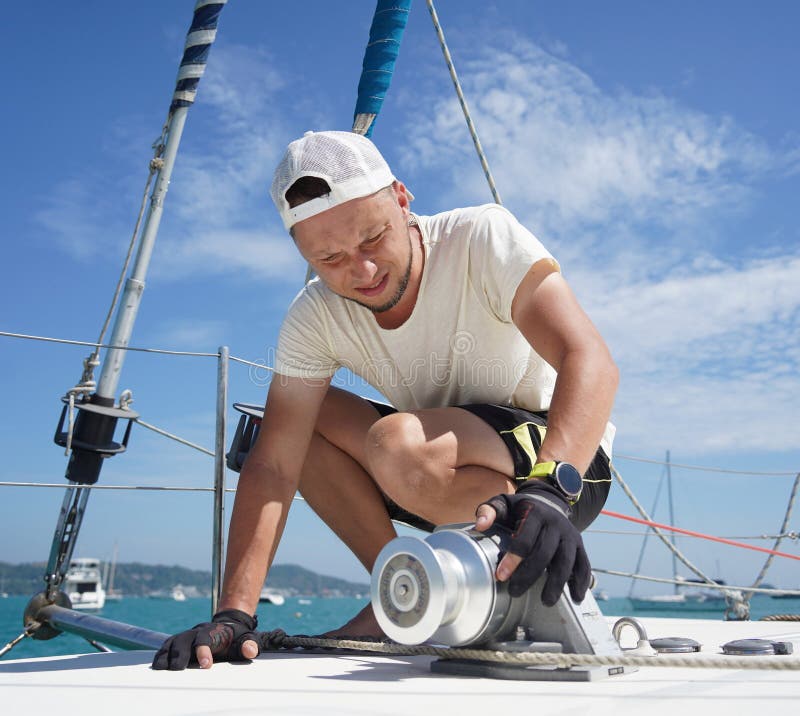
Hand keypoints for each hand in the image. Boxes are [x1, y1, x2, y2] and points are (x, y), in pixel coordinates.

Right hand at [151, 608, 258, 669]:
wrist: (229, 625)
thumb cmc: (236, 637)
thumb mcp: (246, 639)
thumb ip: (249, 644)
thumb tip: (250, 650)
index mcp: (214, 631)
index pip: (207, 639)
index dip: (204, 651)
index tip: (206, 665)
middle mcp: (199, 631)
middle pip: (186, 639)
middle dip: (180, 654)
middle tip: (177, 669)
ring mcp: (189, 635)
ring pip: (174, 641)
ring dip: (167, 654)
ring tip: (161, 668)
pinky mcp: (181, 640)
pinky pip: (168, 644)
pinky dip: (161, 653)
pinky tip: (157, 664)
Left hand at [475, 480, 590, 605]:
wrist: (549, 502)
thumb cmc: (521, 509)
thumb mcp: (504, 503)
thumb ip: (489, 511)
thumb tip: (480, 525)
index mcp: (535, 513)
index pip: (525, 538)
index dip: (513, 559)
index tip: (501, 576)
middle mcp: (556, 523)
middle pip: (545, 552)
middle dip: (530, 575)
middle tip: (516, 592)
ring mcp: (570, 534)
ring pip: (566, 560)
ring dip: (558, 583)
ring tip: (546, 601)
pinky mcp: (579, 545)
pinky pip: (584, 564)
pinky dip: (582, 581)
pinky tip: (576, 597)